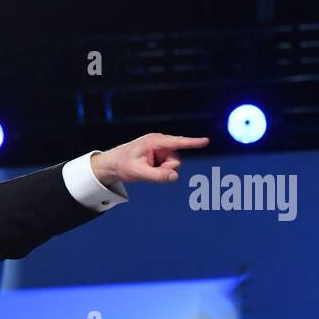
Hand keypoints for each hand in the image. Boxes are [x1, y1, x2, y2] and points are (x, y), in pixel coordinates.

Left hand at [90, 133, 209, 186]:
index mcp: (154, 141)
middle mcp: (159, 143)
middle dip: (167, 168)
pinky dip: (160, 170)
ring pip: (173, 163)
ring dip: (162, 170)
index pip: (177, 143)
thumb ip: (157, 176)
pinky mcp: (159, 155)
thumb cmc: (123, 165)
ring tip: (146, 168)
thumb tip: (175, 177)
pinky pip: (167, 165)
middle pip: (176, 158)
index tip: (206, 141)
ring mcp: (160, 149)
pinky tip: (148, 168)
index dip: (192, 142)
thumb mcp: (139, 173)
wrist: (112, 164)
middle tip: (149, 170)